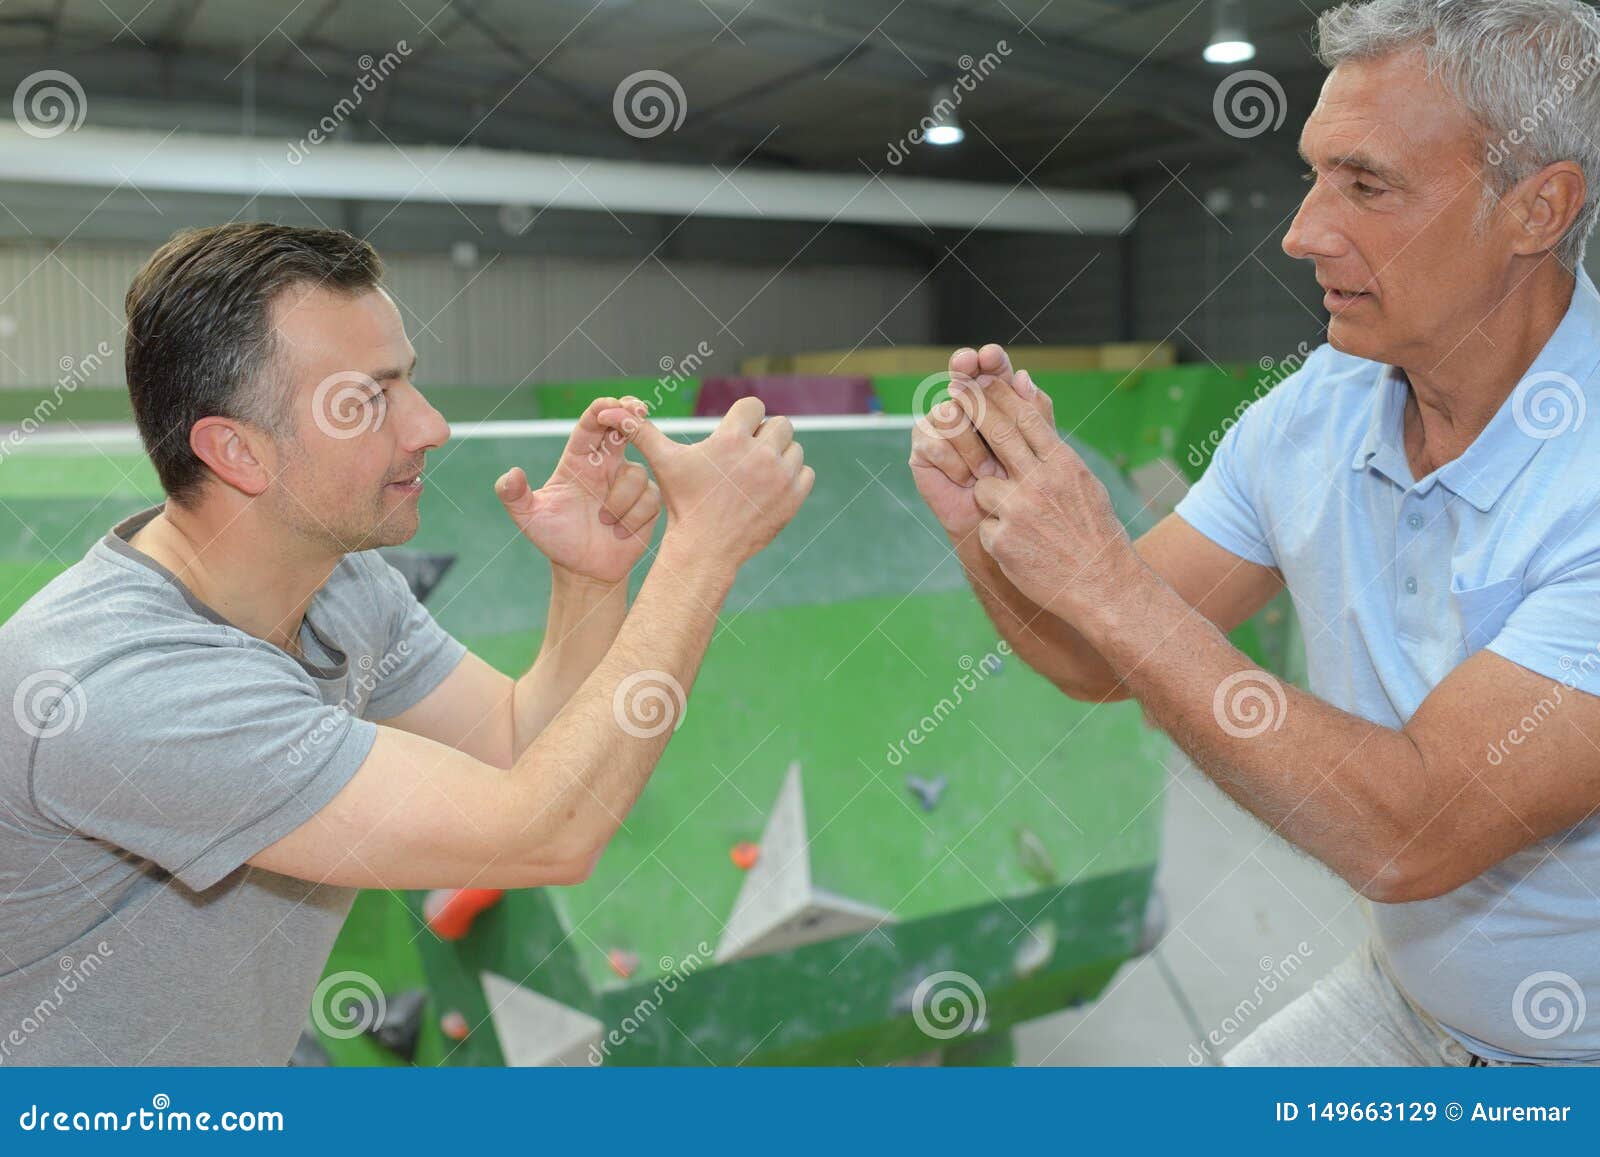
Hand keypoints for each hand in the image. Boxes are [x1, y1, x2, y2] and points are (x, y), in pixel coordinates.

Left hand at [495, 396, 661, 584]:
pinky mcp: (647, 503)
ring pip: (636, 473)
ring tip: (605, 523)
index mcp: (578, 460)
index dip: (603, 409)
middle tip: (640, 410)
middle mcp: (605, 466)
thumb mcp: (528, 517)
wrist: (583, 570)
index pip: (592, 424)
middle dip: (633, 415)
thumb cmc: (556, 539)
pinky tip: (620, 533)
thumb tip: (511, 475)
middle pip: (624, 428)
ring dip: (620, 501)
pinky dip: (633, 518)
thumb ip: (513, 495)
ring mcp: (628, 483)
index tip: (613, 405)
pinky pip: (650, 498)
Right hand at [627, 397, 813, 574]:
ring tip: (757, 474)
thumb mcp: (663, 463)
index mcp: (732, 438)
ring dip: (779, 456)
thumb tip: (611, 412)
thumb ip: (642, 433)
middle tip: (746, 458)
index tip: (733, 437)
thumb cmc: (682, 502)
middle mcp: (760, 454)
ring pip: (794, 448)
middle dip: (764, 436)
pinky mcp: (794, 496)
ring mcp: (780, 476)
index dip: (744, 419)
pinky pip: (805, 473)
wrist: (705, 548)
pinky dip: (792, 478)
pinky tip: (769, 489)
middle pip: (780, 424)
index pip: (754, 406)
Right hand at [910, 344, 1039, 539]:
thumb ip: (1035, 413)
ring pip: (951, 414)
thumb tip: (1024, 376)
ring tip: (987, 473)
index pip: (990, 367)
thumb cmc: (1018, 485)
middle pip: (965, 385)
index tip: (989, 355)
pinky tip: (966, 480)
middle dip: (979, 403)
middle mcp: (964, 403)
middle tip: (994, 425)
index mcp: (994, 397)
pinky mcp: (923, 445)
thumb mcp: (1036, 447)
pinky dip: (957, 465)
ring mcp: (940, 422)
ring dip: (975, 449)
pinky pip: (937, 442)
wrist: (998, 522)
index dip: (988, 359)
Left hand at [955, 361, 1137, 621]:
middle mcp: (1040, 482)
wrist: (1103, 585)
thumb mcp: (1083, 482)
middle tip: (955, 391)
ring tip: (1022, 522)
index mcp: (1064, 465)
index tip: (979, 380)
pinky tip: (1024, 550)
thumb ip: (1053, 447)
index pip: (1025, 418)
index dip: (998, 396)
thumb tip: (1035, 401)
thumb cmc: (1094, 532)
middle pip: (997, 434)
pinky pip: (987, 526)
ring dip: (992, 499)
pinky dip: (999, 535)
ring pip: (984, 488)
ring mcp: (1019, 511)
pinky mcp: (1002, 541)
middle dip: (973, 409)